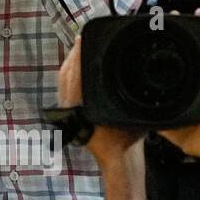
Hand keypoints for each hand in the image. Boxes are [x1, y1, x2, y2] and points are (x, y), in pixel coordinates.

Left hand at [57, 36, 144, 167]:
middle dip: (73, 56)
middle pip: (65, 76)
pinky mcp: (72, 114)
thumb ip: (131, 99)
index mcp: (80, 110)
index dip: (77, 56)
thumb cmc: (126, 142)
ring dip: (72, 64)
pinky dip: (74, 75)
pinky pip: (68, 89)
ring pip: (65, 82)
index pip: (73, 77)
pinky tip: (82, 68)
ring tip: (81, 48)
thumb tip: (134, 77)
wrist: (120, 160)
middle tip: (81, 38)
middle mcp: (70, 111)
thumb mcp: (132, 115)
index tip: (81, 40)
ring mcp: (69, 113)